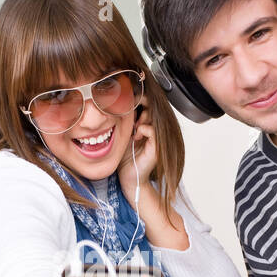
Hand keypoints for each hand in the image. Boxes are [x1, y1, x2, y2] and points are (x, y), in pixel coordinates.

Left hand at [117, 95, 157, 209]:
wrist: (128, 178)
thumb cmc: (124, 159)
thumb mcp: (122, 134)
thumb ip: (124, 121)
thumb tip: (120, 105)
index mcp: (145, 125)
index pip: (146, 104)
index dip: (138, 99)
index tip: (128, 99)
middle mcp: (152, 130)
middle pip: (151, 106)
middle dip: (140, 104)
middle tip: (131, 107)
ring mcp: (156, 138)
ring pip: (152, 116)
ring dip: (141, 117)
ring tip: (134, 127)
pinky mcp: (156, 147)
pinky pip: (151, 130)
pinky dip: (143, 129)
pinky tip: (136, 136)